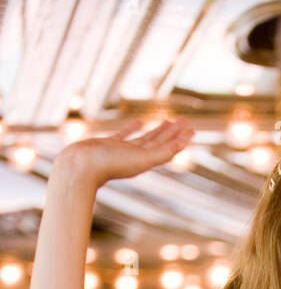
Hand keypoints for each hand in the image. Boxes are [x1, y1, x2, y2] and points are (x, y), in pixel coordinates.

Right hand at [55, 117, 194, 187]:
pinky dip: (133, 128)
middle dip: (173, 132)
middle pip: (160, 142)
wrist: (79, 167)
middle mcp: (137, 156)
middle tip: (184, 121)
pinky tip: (139, 122)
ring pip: (145, 138)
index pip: (168, 148)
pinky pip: (125, 134)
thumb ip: (161, 153)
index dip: (181, 139)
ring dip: (157, 130)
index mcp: (146, 161)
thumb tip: (181, 146)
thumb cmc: (108, 164)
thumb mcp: (139, 158)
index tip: (192, 130)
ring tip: (167, 121)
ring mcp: (123, 150)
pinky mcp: (109, 144)